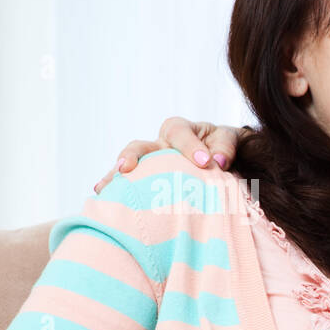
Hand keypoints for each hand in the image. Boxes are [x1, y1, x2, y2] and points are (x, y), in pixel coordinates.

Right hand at [93, 117, 243, 192]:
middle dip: (132, 156)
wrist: (219, 157)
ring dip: (115, 176)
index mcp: (179, 130)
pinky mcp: (147, 179)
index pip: (179, 133)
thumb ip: (224, 147)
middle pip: (140, 147)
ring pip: (128, 166)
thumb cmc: (220, 147)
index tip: (204, 161)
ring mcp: (150, 163)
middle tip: (126, 167)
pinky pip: (130, 184)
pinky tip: (104, 199)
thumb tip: (218, 161)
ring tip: (103, 188)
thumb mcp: (226, 140)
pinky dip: (117, 189)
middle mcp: (158, 144)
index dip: (189, 146)